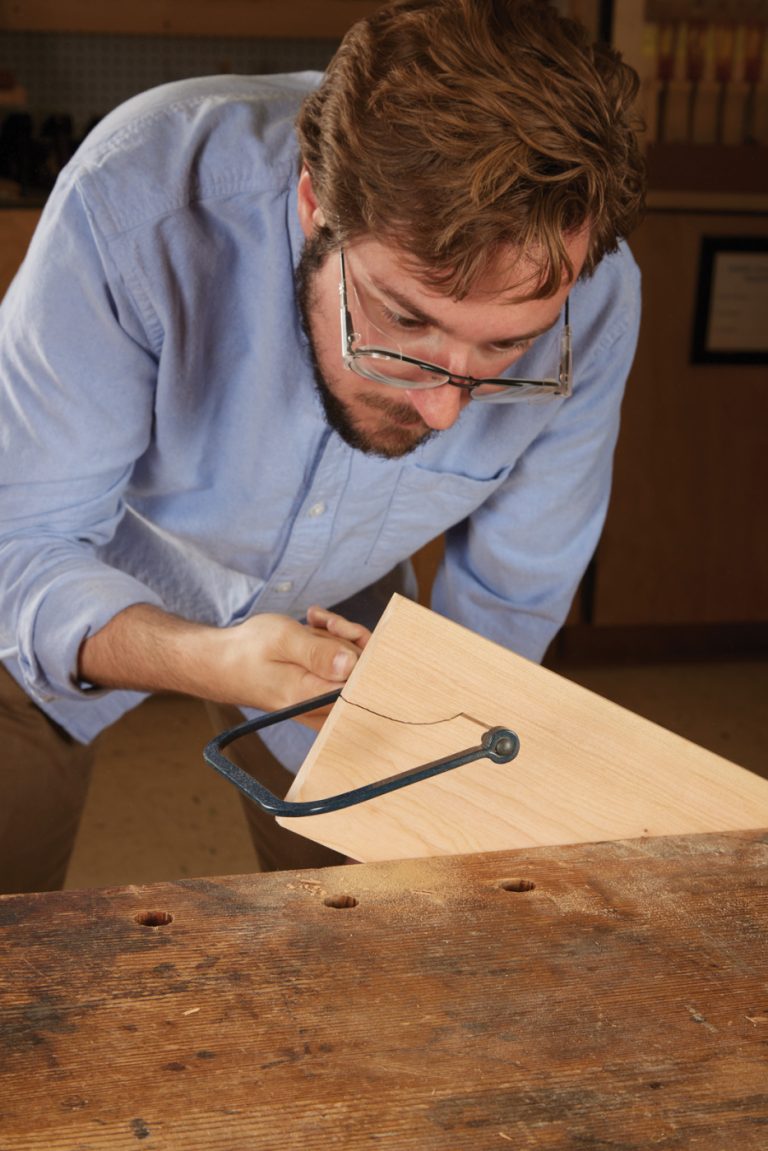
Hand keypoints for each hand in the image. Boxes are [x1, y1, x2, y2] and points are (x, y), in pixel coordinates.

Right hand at [77, 602, 370, 728]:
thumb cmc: (247, 650)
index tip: (339, 628)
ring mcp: (322, 702)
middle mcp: (323, 707)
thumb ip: (318, 652)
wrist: (220, 663)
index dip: (363, 650)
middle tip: (323, 621)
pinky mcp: (320, 692)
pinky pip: (341, 668)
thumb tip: (353, 663)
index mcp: (315, 697)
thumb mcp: (282, 639)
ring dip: (339, 638)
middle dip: (350, 639)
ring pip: (354, 668)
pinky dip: (332, 644)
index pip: (366, 682)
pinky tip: (315, 626)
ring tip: (314, 621)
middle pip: (365, 674)